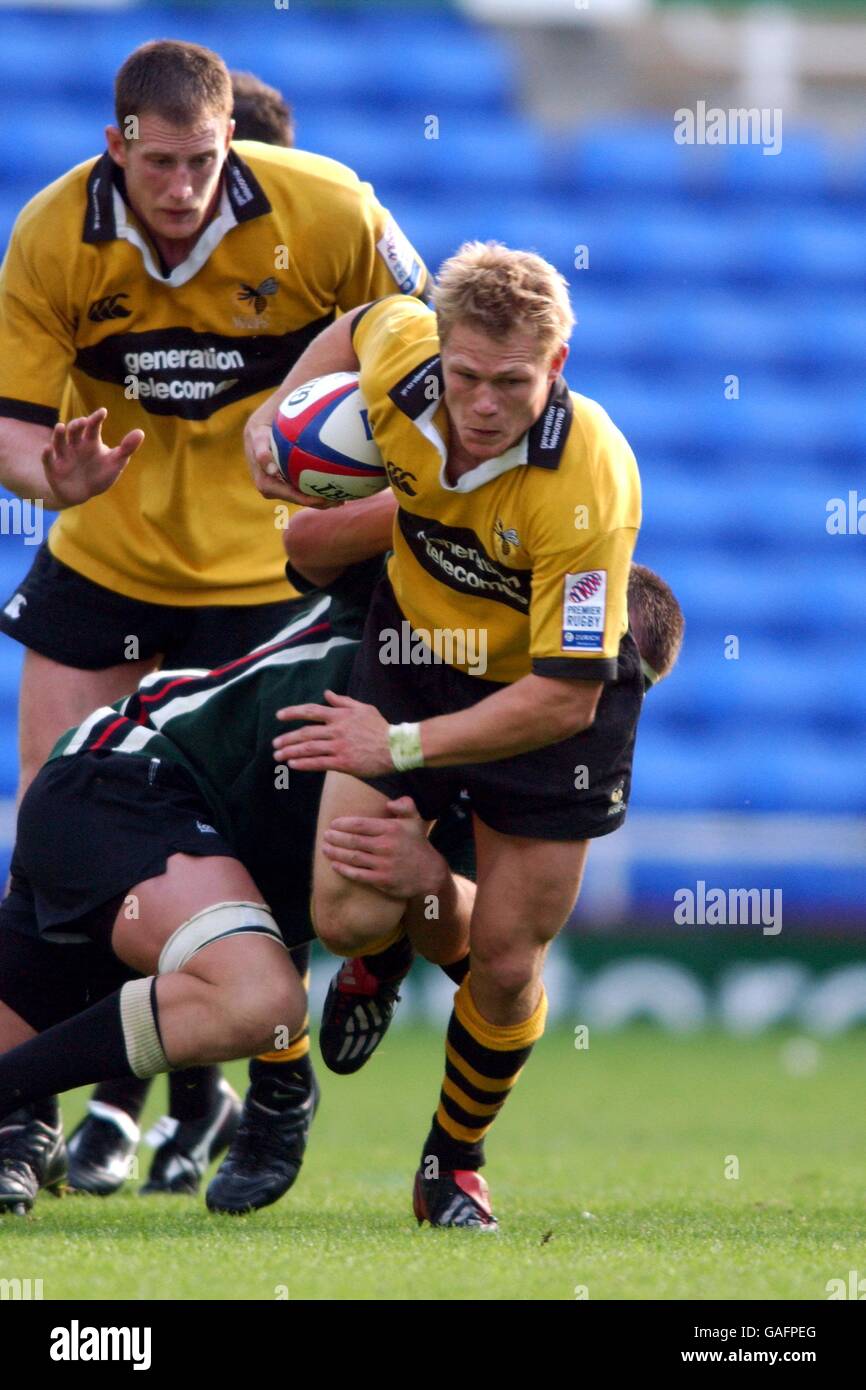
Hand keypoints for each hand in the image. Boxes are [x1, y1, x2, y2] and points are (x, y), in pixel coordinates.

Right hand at [41, 408, 143, 506]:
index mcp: (90, 441)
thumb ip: (127, 448)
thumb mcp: (115, 463)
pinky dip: (46, 454)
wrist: (81, 493)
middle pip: (74, 431)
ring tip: (60, 427)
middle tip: (83, 421)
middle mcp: (75, 445)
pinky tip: (47, 449)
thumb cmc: (99, 474)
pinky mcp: (53, 468)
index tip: (103, 411)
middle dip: (77, 425)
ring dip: (59, 434)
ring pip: (59, 441)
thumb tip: (141, 432)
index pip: (93, 426)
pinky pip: (48, 459)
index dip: (96, 418)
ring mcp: (63, 455)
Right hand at [244, 413, 343, 508]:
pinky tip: (337, 487)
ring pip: (305, 497)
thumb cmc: (259, 434)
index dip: (309, 500)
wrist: (255, 433)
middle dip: (320, 503)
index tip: (325, 498)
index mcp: (266, 485)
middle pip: (301, 500)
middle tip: (340, 501)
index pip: (291, 496)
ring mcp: (282, 487)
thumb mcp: (258, 440)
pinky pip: (305, 488)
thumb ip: (263, 454)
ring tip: (342, 498)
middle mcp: (275, 490)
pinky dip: (320, 489)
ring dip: (323, 500)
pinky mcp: (288, 482)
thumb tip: (272, 470)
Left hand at [273, 689, 393, 775]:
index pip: (311, 711)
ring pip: (309, 748)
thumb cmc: (380, 728)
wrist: (396, 747)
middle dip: (287, 738)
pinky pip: (318, 763)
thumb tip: (326, 693)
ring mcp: (339, 747)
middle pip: (306, 733)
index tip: (279, 716)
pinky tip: (293, 764)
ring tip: (278, 756)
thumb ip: (343, 701)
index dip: (293, 713)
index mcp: (340, 716)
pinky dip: (304, 763)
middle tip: (275, 744)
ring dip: (290, 752)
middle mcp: (337, 730)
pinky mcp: (343, 762)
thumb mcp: (363, 708)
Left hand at [322, 796, 443, 897]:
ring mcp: (383, 864)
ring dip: (335, 852)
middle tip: (326, 835)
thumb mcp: (415, 821)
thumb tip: (390, 803)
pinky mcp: (382, 880)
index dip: (343, 824)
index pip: (360, 824)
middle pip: (353, 840)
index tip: (333, 824)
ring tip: (325, 848)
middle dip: (335, 838)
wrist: (429, 873)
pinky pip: (357, 874)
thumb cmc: (417, 844)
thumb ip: (405, 805)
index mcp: (391, 829)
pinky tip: (334, 865)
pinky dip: (343, 869)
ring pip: (352, 857)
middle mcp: (386, 846)